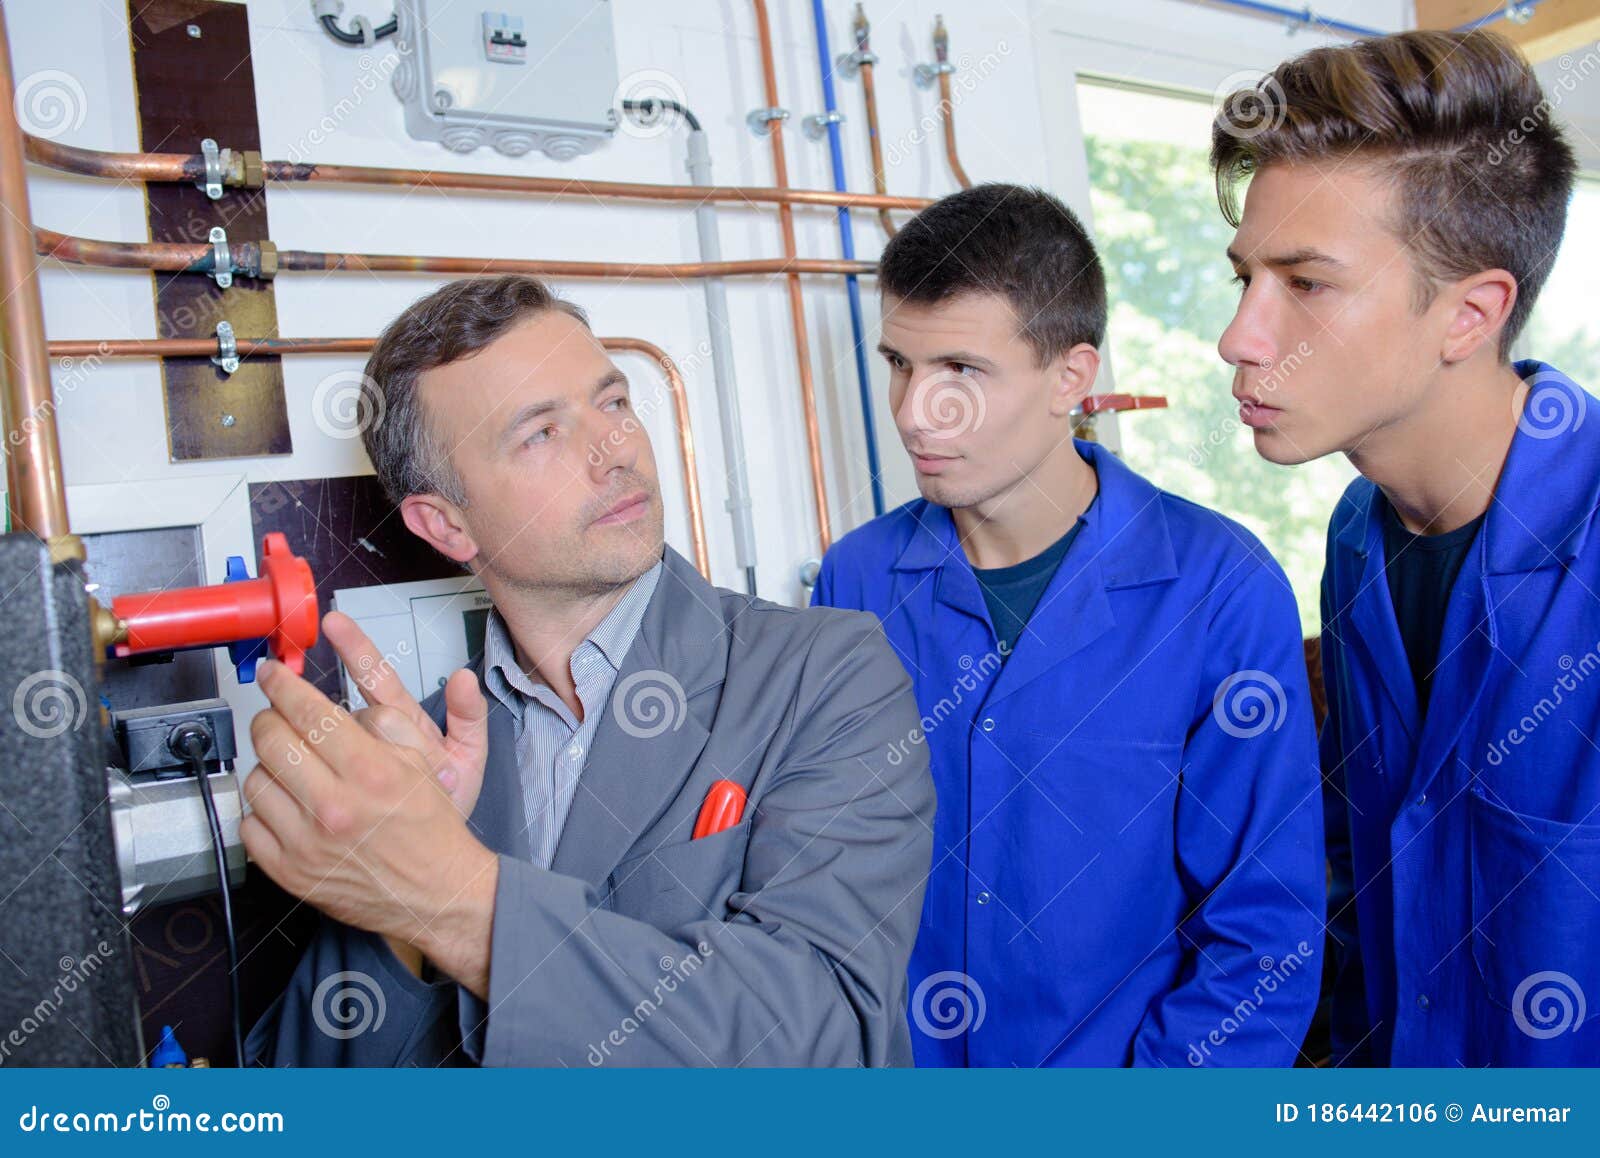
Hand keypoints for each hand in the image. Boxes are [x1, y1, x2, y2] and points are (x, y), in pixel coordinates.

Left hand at [238, 614, 496, 996]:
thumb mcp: (420, 762)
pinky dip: (263, 810)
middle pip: (270, 740)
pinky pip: (251, 825)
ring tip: (290, 769)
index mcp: (369, 772)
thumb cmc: (430, 828)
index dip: (283, 685)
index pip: (308, 712)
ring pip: (255, 781)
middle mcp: (334, 806)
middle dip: (268, 718)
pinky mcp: (289, 872)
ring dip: (268, 766)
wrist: (436, 893)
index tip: (273, 674)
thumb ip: (376, 727)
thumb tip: (329, 704)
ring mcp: (306, 842)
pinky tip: (287, 807)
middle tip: (277, 717)